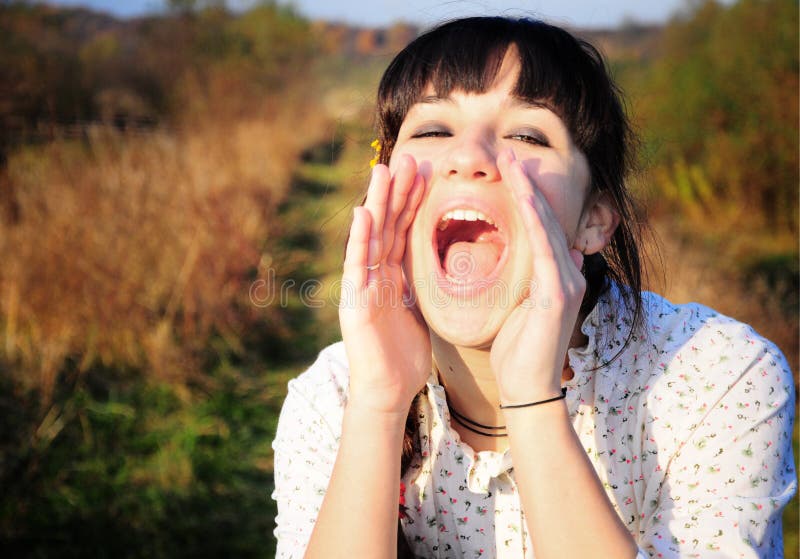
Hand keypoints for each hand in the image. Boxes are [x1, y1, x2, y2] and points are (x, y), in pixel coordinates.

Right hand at [339, 154, 430, 414]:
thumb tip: (434, 265)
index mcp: (394, 275)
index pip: (405, 230)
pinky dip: (359, 240)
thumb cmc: (403, 355)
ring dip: (376, 203)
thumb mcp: (418, 310)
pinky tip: (363, 213)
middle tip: (407, 157)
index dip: (415, 201)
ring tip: (381, 170)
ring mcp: (362, 286)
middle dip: (397, 192)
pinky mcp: (355, 303)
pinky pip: (357, 266)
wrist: (389, 390)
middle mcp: (376, 274)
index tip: (427, 172)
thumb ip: (419, 284)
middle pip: (388, 225)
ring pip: (371, 238)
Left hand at [490, 151, 585, 403]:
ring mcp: (567, 282)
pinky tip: (523, 198)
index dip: (526, 197)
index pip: (541, 227)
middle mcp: (568, 273)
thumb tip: (543, 256)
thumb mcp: (518, 307)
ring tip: (513, 164)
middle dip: (527, 185)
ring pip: (547, 227)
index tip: (509, 170)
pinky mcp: (560, 295)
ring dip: (529, 193)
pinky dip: (534, 221)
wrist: (526, 388)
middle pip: (546, 219)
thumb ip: (527, 280)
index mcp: (557, 275)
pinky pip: (545, 250)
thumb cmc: (518, 350)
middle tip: (509, 154)